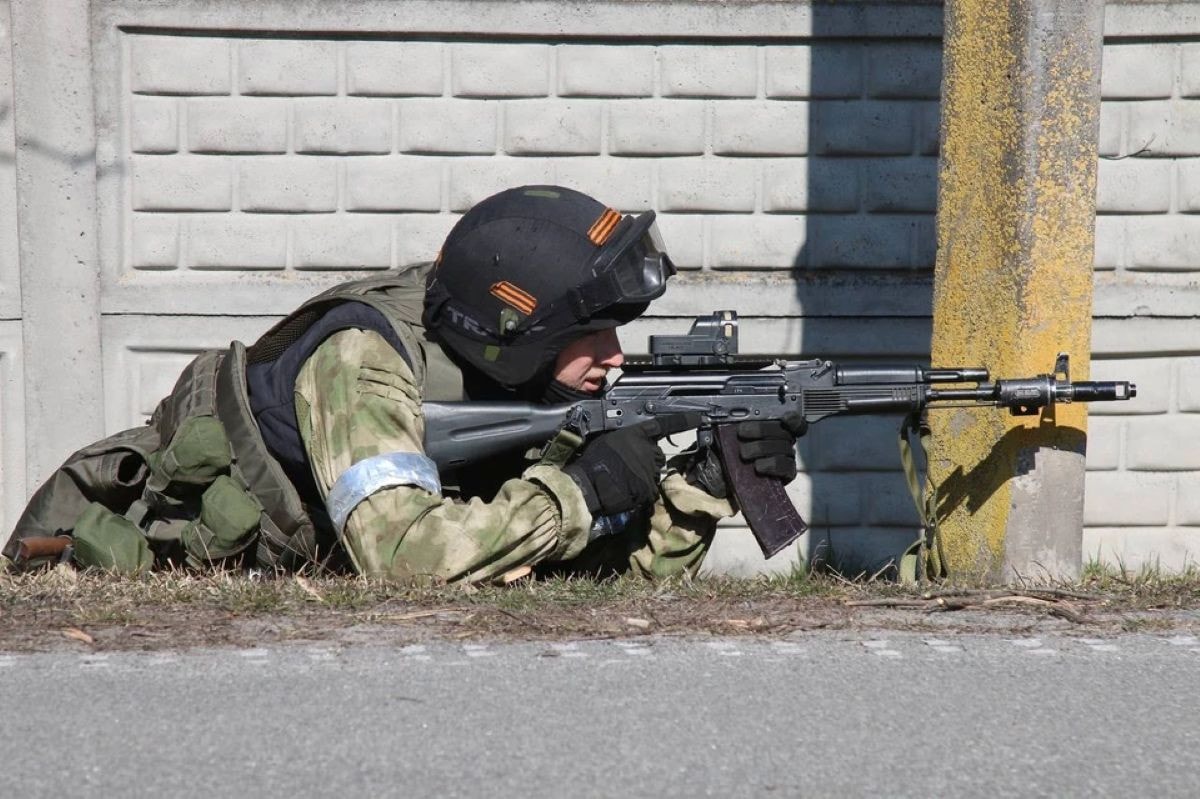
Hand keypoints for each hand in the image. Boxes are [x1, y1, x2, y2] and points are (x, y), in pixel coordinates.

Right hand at [565, 414, 698, 517]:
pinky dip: (640, 493)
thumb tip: (631, 446)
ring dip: (642, 478)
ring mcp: (650, 470)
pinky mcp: (649, 489)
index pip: (663, 425)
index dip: (682, 421)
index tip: (698, 418)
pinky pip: (649, 491)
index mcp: (637, 435)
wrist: (588, 485)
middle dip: (646, 461)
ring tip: (622, 480)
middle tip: (626, 467)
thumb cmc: (593, 462)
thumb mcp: (608, 440)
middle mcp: (647, 450)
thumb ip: (626, 440)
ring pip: (653, 474)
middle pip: (657, 456)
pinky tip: (625, 491)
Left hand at [684, 412, 806, 498]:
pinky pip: (786, 467)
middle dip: (762, 429)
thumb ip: (730, 424)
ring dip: (762, 448)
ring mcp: (786, 458)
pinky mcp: (786, 475)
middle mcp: (783, 442)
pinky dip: (772, 465)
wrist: (724, 480)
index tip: (783, 417)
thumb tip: (723, 414)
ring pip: (784, 448)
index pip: (792, 421)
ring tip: (744, 454)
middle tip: (742, 433)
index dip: (792, 418)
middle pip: (784, 431)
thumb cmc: (727, 455)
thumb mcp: (725, 437)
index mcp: (772, 429)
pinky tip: (759, 467)